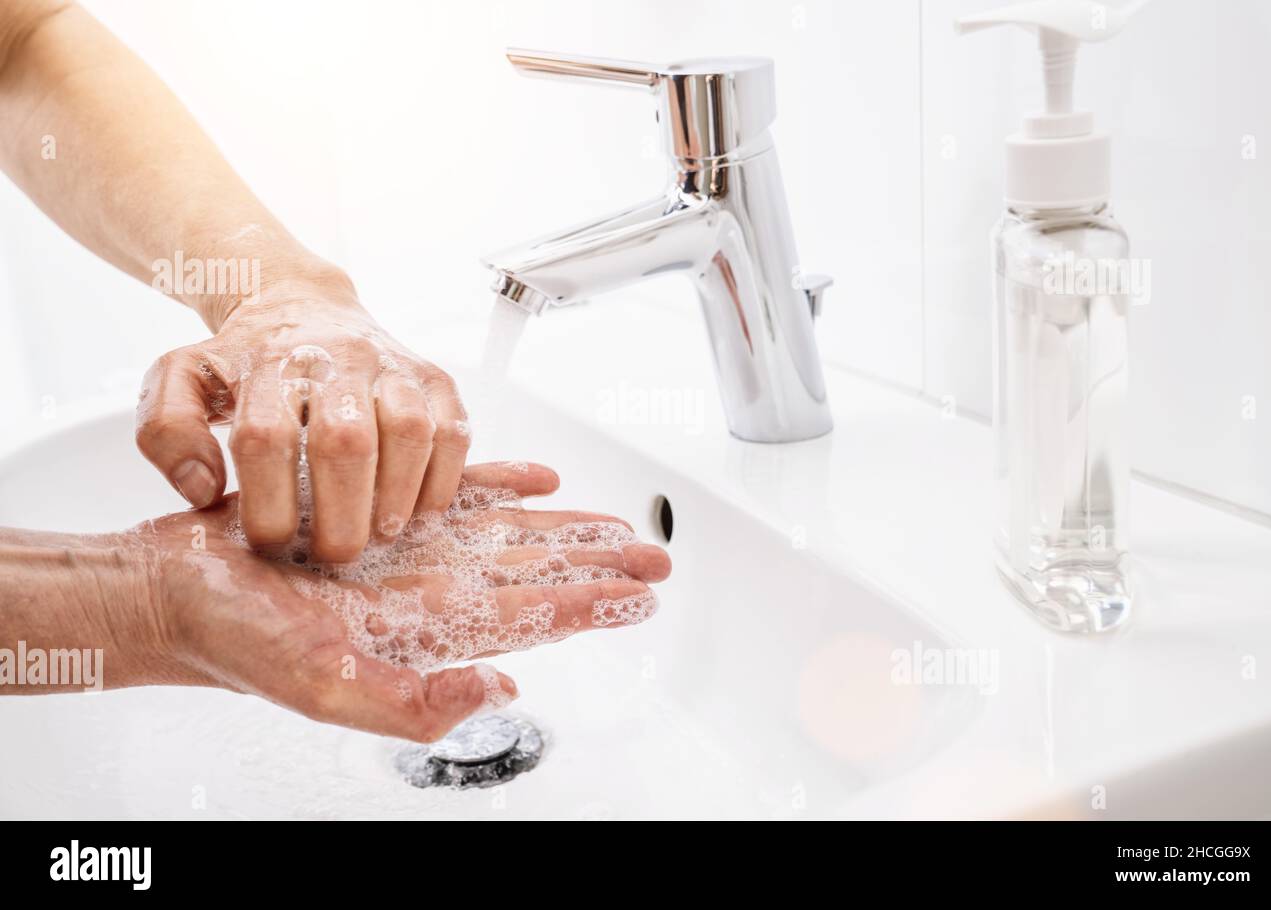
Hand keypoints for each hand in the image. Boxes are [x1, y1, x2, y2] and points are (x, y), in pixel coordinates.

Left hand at [135, 271, 470, 562]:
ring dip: (398, 494)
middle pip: (344, 440)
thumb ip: (167, 431)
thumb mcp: (180, 380)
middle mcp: (334, 359)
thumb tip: (204, 490)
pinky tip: (420, 508)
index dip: (269, 503)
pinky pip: (454, 429)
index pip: (265, 439)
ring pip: (408, 430)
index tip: (271, 540)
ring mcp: (391, 366)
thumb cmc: (245, 361)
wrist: (300, 303)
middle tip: (335, 554)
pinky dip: (443, 476)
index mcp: (267, 366)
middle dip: (342, 513)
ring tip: (382, 532)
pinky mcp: (434, 377)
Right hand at [141, 462, 669, 741]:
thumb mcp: (324, 685)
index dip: (592, 605)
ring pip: (510, 532)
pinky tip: (538, 481)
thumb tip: (503, 691)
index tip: (643, 595)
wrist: (176, 588)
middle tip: (655, 559)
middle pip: (537, 574)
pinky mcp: (380, 506)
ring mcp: (409, 547)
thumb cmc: (236, 641)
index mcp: (427, 628)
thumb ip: (417, 702)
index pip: (533, 616)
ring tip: (614, 526)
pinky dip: (501, 483)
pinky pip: (457, 493)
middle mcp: (429, 587)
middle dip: (598, 567)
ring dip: (564, 529)